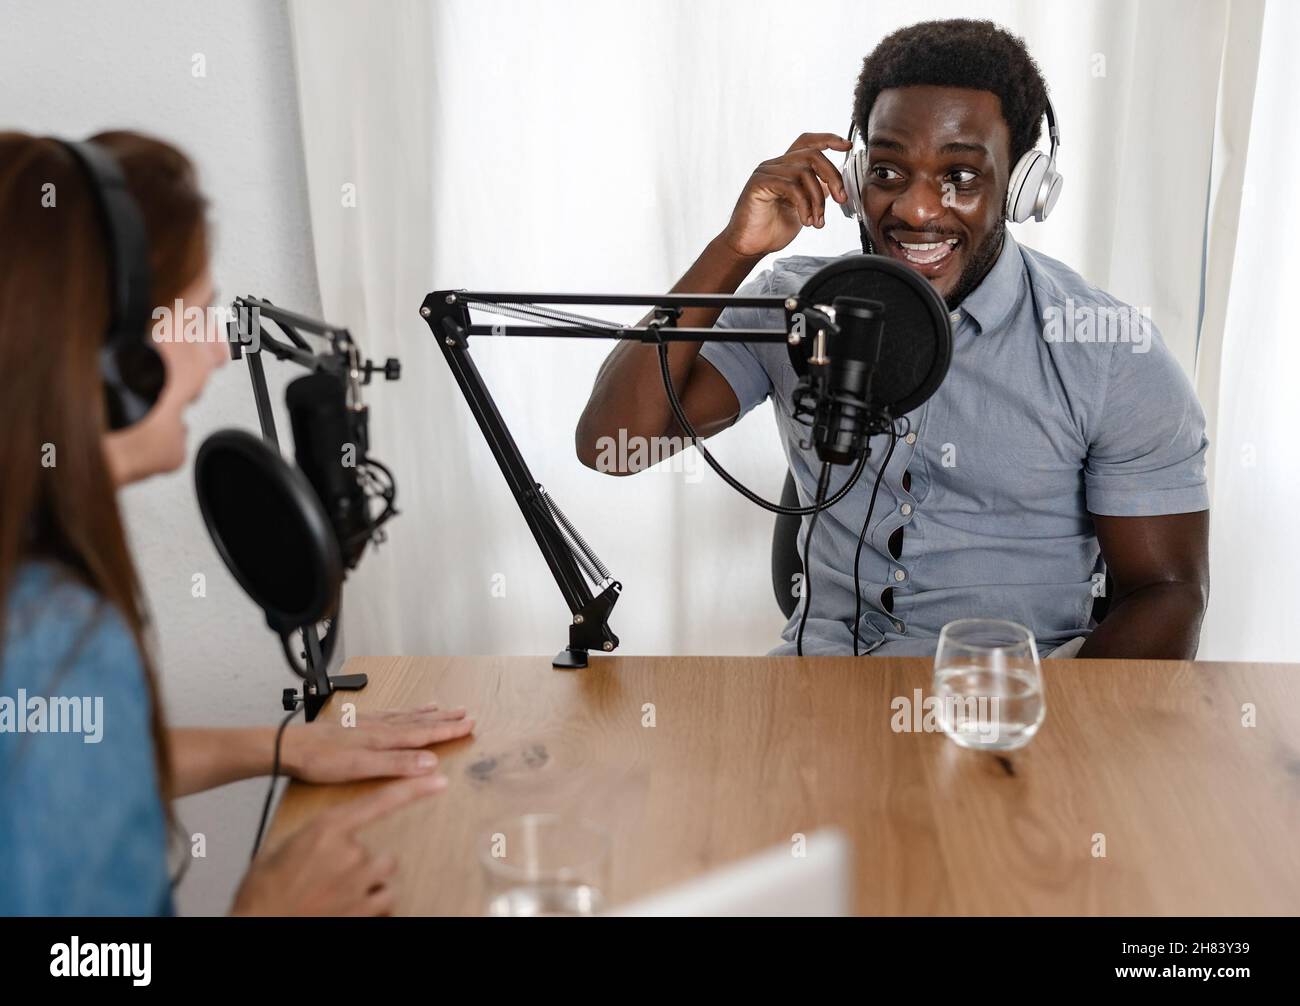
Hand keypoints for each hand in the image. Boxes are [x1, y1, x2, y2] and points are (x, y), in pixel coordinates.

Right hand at [231, 774, 444, 915]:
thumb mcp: (281, 849)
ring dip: (368, 885)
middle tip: (331, 880)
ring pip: (383, 876)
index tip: (439, 781)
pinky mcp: (364, 910)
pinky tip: (345, 907)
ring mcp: (359, 882)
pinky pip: (384, 900)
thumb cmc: (263, 891)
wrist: (258, 924)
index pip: (379, 802)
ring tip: (336, 896)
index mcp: (326, 829)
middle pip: (380, 852)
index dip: (412, 790)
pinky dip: (371, 905)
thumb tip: (331, 836)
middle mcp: (349, 852)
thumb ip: (316, 836)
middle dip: (363, 866)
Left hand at [281, 704, 474, 784]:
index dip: (448, 730)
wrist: (290, 747)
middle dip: (444, 719)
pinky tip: (401, 712)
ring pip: (405, 716)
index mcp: (385, 739)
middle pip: (419, 722)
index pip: (424, 734)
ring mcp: (368, 724)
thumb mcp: (361, 768)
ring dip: (426, 713)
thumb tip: (430, 763)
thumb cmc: (322, 761)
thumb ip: (396, 765)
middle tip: (466, 713)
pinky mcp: (355, 725)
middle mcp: (380, 728)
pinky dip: (402, 712)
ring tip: (442, 706)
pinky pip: (388, 715)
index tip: (470, 724)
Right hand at [719, 132, 851, 258]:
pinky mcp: (759, 184)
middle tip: (841, 199)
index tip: (847, 146)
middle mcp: (775, 165)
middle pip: (812, 154)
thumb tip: (835, 185)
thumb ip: (815, 193)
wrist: (749, 247)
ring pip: (804, 172)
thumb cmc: (771, 230)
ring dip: (818, 199)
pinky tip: (805, 220)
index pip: (807, 142)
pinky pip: (791, 186)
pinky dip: (804, 205)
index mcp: (785, 168)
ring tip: (817, 221)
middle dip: (833, 176)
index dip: (828, 140)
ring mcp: (765, 172)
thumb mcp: (802, 209)